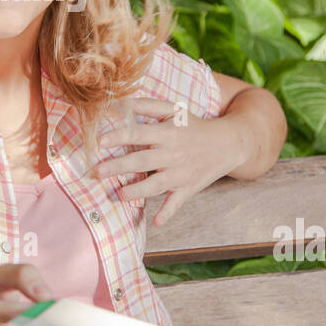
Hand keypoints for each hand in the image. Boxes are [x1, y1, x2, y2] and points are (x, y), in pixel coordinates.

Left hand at [94, 98, 241, 227]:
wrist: (227, 144)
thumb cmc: (194, 125)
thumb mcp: (174, 110)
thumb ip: (148, 106)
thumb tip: (120, 102)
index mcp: (168, 133)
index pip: (140, 133)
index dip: (120, 137)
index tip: (100, 142)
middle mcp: (173, 154)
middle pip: (143, 161)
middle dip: (119, 166)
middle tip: (97, 171)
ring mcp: (181, 173)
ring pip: (157, 184)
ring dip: (138, 191)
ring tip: (119, 195)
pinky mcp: (188, 188)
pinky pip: (177, 203)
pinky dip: (167, 213)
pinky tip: (156, 222)